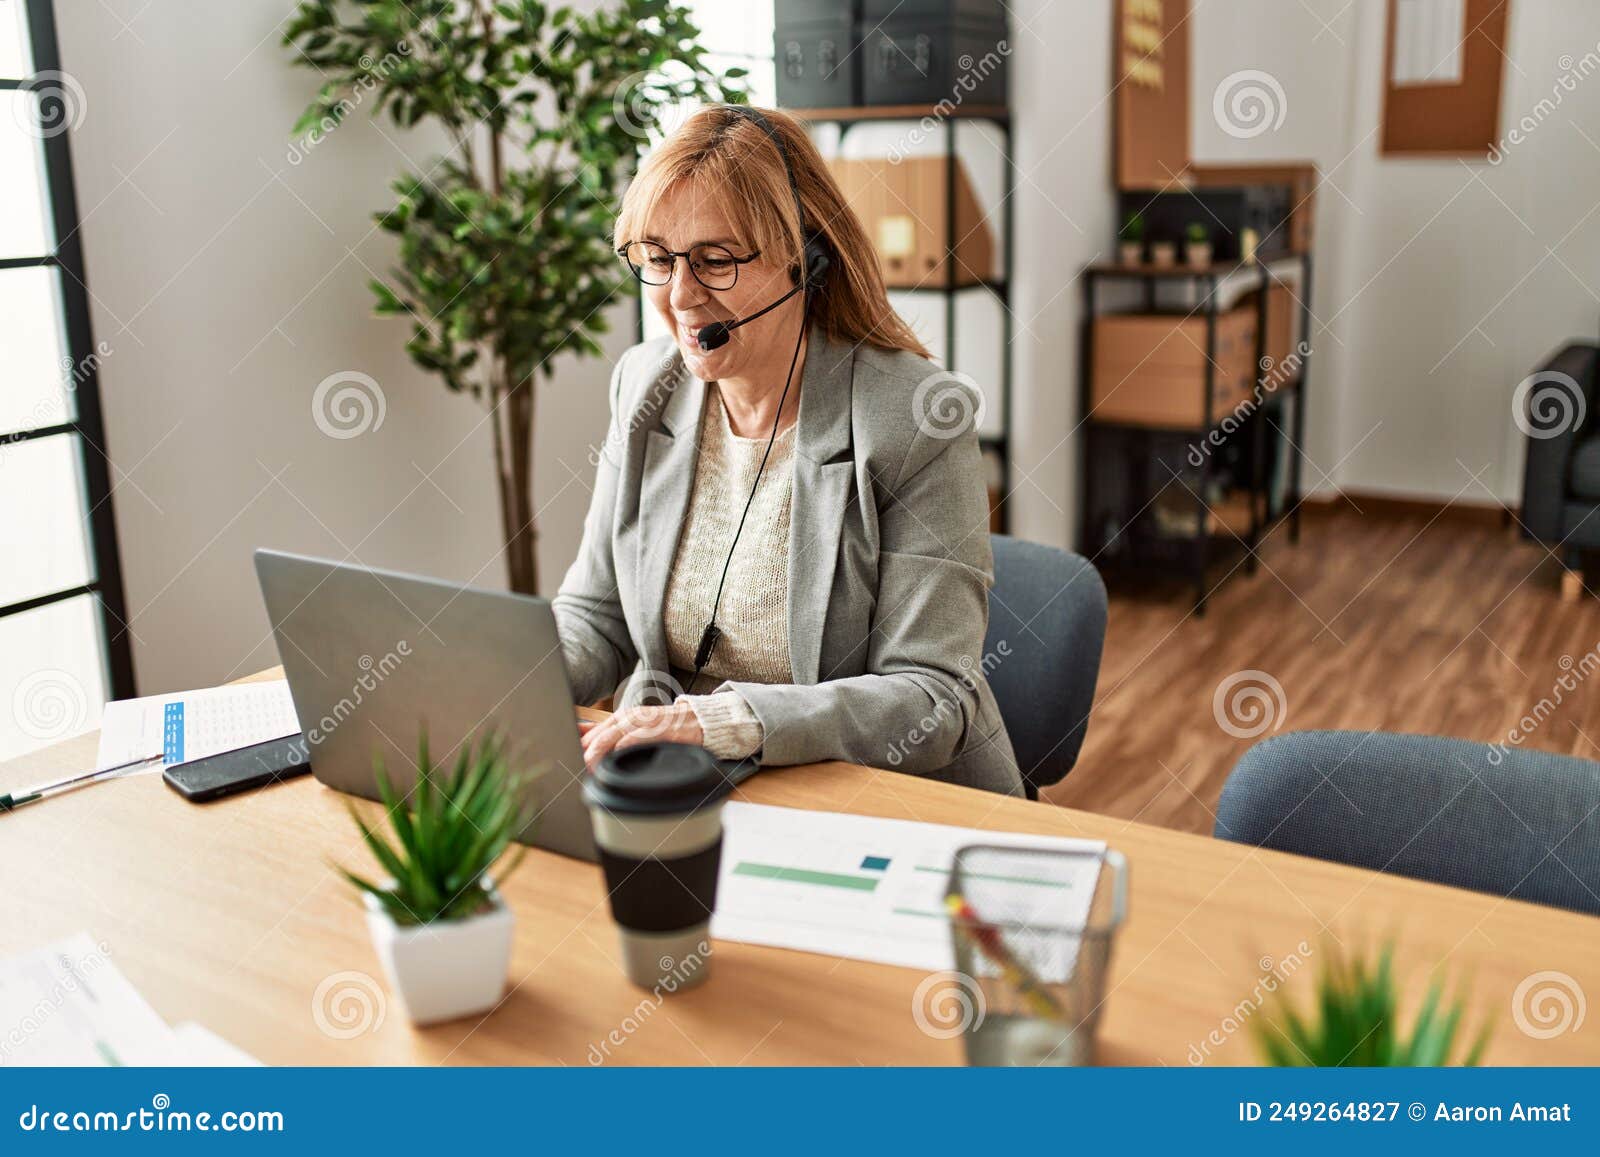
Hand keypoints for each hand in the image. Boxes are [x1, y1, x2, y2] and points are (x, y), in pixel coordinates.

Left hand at [579, 701, 703, 770]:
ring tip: (589, 770)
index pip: (590, 735)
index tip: (570, 766)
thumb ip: (606, 733)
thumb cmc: (665, 727)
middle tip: (576, 772)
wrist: (699, 720)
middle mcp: (630, 719)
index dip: (578, 751)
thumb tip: (578, 735)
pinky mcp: (661, 732)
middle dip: (585, 756)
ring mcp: (645, 724)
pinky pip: (637, 739)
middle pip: (598, 737)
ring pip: (613, 737)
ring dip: (598, 755)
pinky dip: (622, 750)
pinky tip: (615, 760)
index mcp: (620, 719)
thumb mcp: (633, 727)